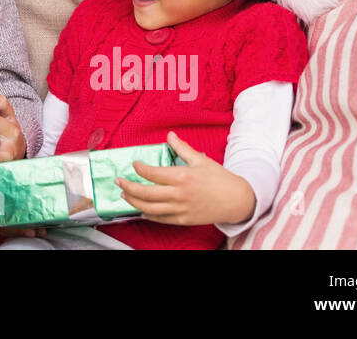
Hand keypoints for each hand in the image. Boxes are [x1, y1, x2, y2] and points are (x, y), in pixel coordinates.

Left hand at [114, 131, 255, 226]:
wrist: (237, 200)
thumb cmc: (220, 179)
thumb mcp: (200, 160)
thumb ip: (182, 148)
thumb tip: (170, 135)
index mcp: (182, 177)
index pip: (152, 173)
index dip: (139, 169)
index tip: (134, 164)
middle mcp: (179, 194)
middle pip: (145, 193)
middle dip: (128, 187)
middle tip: (119, 181)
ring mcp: (181, 209)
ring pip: (150, 208)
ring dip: (133, 202)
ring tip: (124, 195)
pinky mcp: (184, 220)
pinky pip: (161, 219)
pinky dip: (148, 215)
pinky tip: (141, 210)